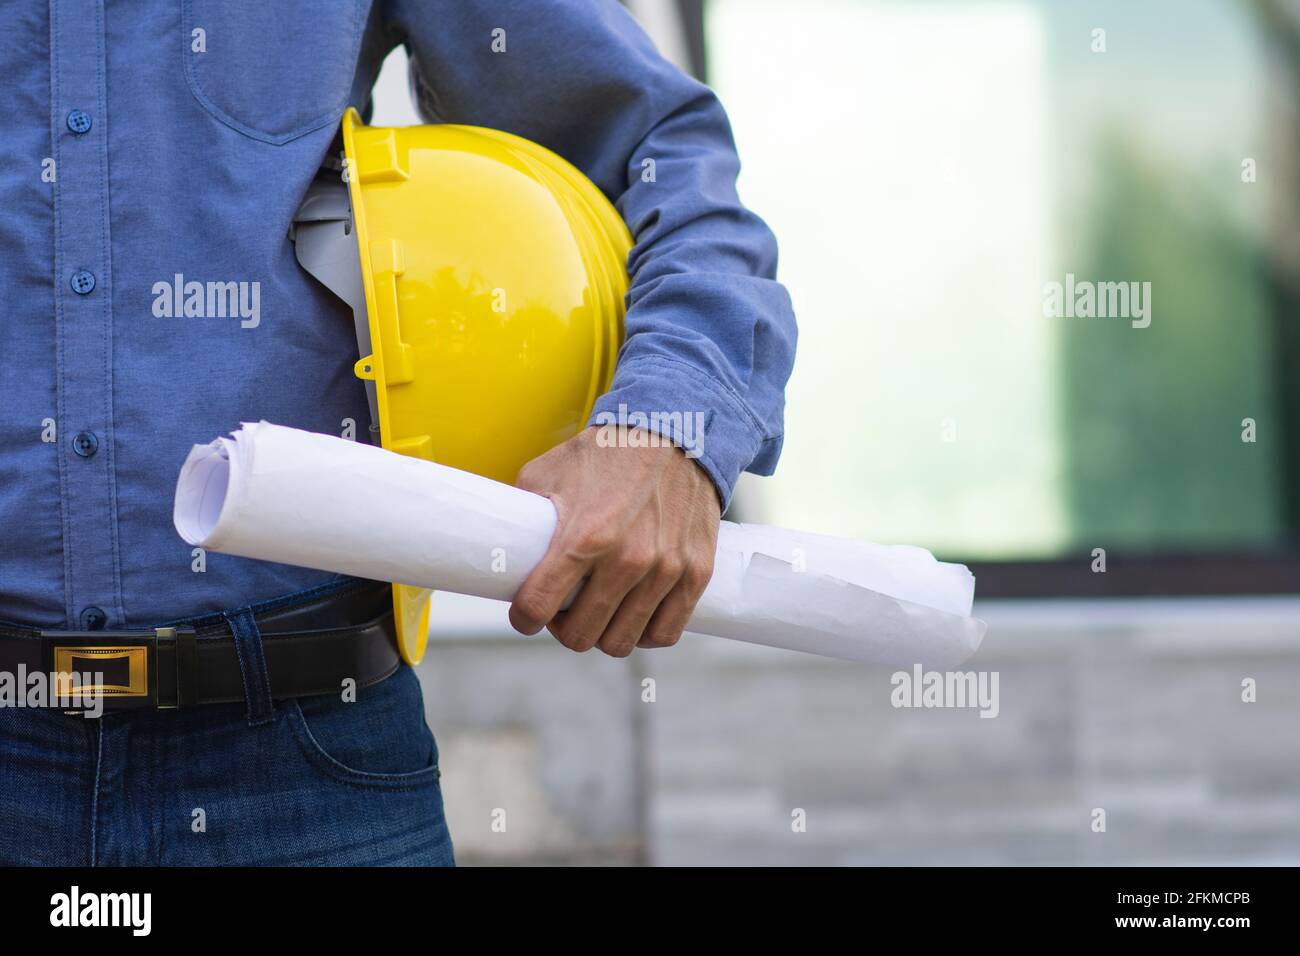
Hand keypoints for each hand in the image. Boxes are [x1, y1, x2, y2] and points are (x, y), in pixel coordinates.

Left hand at [509, 426, 720, 656]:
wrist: (675, 431)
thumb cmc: (608, 453)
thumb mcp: (549, 474)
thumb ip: (525, 516)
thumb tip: (502, 548)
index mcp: (584, 537)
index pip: (538, 607)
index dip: (524, 617)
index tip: (526, 613)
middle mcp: (627, 559)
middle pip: (581, 635)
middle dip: (563, 628)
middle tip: (563, 609)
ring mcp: (666, 570)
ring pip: (621, 641)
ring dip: (602, 633)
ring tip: (597, 611)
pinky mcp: (696, 573)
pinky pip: (665, 632)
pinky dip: (644, 633)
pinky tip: (632, 616)